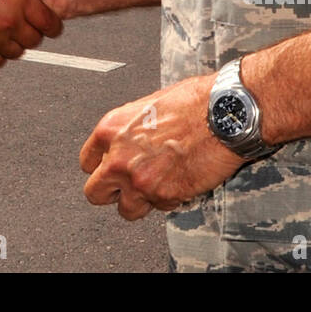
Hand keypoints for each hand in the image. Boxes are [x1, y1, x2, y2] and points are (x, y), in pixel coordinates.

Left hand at [80, 75, 243, 219]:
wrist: (224, 114)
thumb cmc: (193, 102)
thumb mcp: (148, 106)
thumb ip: (129, 129)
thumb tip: (126, 142)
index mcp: (111, 130)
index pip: (86, 162)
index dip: (101, 166)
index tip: (110, 168)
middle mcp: (118, 158)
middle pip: (95, 193)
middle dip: (112, 191)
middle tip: (128, 184)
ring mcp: (140, 181)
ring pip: (126, 210)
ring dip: (140, 201)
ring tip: (158, 184)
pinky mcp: (164, 196)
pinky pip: (160, 208)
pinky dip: (169, 199)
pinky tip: (180, 180)